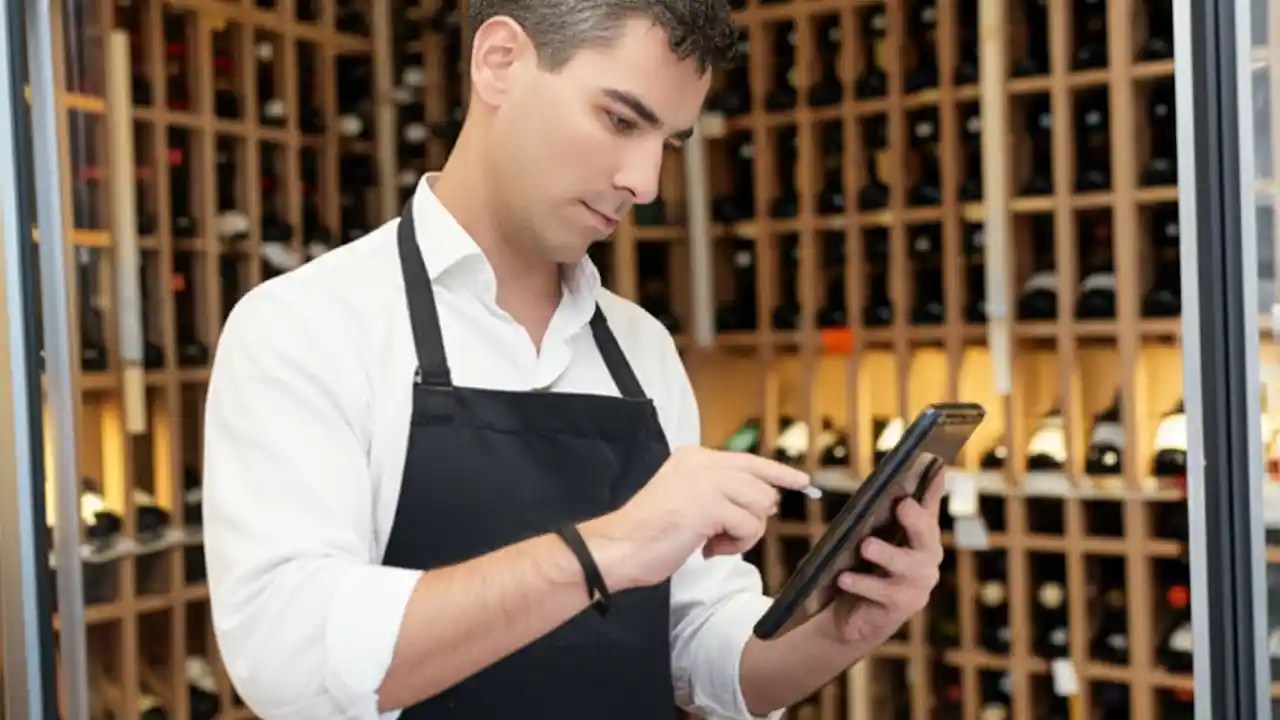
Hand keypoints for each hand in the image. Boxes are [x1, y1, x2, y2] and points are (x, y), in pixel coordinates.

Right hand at [580, 446, 811, 590]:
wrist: (618, 546)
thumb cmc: (648, 533)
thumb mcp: (686, 498)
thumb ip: (719, 492)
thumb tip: (761, 503)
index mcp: (695, 457)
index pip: (749, 460)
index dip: (778, 473)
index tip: (801, 481)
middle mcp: (703, 462)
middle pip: (761, 485)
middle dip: (753, 517)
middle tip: (725, 535)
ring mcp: (706, 481)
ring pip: (759, 506)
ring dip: (744, 534)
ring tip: (714, 542)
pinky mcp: (710, 505)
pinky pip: (749, 526)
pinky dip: (736, 545)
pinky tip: (708, 549)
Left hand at [819, 469, 945, 646]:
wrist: (852, 617)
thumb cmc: (866, 569)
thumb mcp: (874, 535)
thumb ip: (887, 510)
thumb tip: (903, 472)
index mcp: (921, 537)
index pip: (929, 507)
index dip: (933, 487)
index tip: (933, 463)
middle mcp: (926, 559)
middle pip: (928, 536)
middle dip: (916, 520)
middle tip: (902, 505)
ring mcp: (917, 585)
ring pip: (907, 566)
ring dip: (886, 553)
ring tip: (866, 544)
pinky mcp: (902, 608)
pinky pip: (884, 593)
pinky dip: (863, 583)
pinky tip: (844, 577)